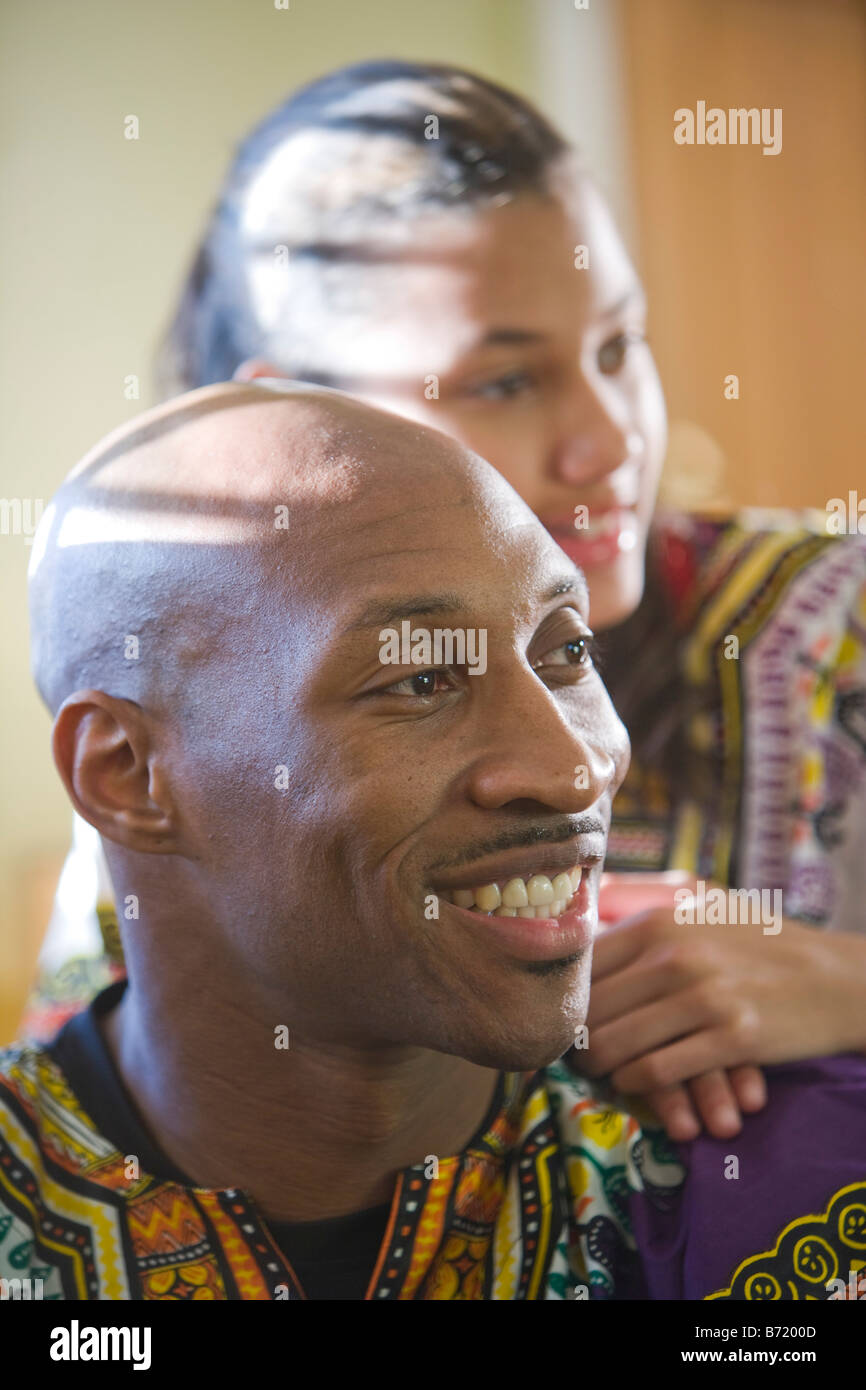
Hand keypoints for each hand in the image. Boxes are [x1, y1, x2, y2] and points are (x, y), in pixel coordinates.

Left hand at [584, 873, 865, 1135]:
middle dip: (577, 1036)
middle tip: (572, 1051)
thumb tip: (580, 899)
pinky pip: (656, 1070)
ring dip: (600, 1064)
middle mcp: (676, 957)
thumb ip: (640, 905)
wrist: (834, 978)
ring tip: (598, 1068)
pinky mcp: (732, 1039)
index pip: (583, 965)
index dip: (565, 996)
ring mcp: (705, 998)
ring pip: (617, 1044)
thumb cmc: (759, 941)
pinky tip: (632, 1081)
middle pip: (593, 1008)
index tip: (560, 1013)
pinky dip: (635, 1082)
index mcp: (660, 922)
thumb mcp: (700, 904)